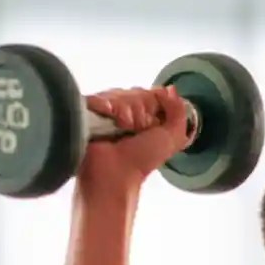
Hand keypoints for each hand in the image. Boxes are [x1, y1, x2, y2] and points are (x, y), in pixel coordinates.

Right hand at [77, 85, 191, 199]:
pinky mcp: (86, 112)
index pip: (150, 94)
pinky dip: (104, 104)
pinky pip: (97, 97)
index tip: (152, 122)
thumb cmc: (141, 161)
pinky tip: (109, 114)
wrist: (115, 173)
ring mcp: (104, 114)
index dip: (153, 104)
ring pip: (118, 94)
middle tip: (134, 129)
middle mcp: (124, 115)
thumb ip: (178, 113)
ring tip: (121, 128)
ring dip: (124, 110)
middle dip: (139, 109)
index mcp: (144, 120)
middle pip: (135, 93)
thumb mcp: (171, 138)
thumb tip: (170, 90)